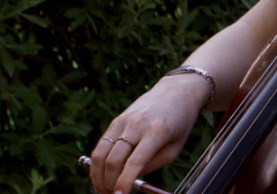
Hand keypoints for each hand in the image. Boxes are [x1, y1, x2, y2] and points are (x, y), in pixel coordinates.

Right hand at [87, 75, 207, 193]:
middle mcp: (137, 125)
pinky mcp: (116, 120)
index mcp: (157, 131)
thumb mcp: (175, 148)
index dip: (124, 182)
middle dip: (108, 183)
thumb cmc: (180, 123)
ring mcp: (124, 121)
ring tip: (103, 189)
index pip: (135, 162)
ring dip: (97, 176)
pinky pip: (100, 145)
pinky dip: (97, 164)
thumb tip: (128, 180)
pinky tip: (102, 174)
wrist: (176, 92)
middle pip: (113, 160)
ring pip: (100, 154)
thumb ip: (152, 165)